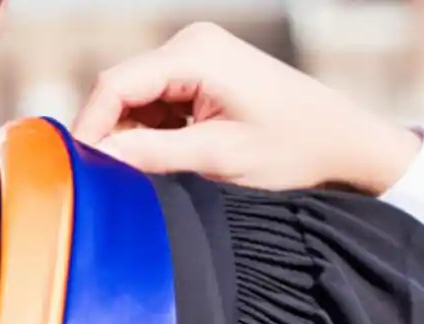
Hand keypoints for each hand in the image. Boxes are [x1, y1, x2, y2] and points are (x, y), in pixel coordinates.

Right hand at [73, 23, 421, 194]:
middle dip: (111, 135)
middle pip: (119, 90)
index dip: (90, 128)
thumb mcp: (219, 158)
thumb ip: (152, 155)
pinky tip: (173, 157)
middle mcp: (191, 44)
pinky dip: (151, 133)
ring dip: (133, 137)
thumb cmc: (296, 146)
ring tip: (160, 171)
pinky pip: (153, 103)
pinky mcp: (199, 75)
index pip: (114, 85)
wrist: (343, 142)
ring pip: (132, 100)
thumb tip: (98, 160)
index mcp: (196, 53)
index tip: (79, 169)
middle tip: (112, 180)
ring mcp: (195, 57)